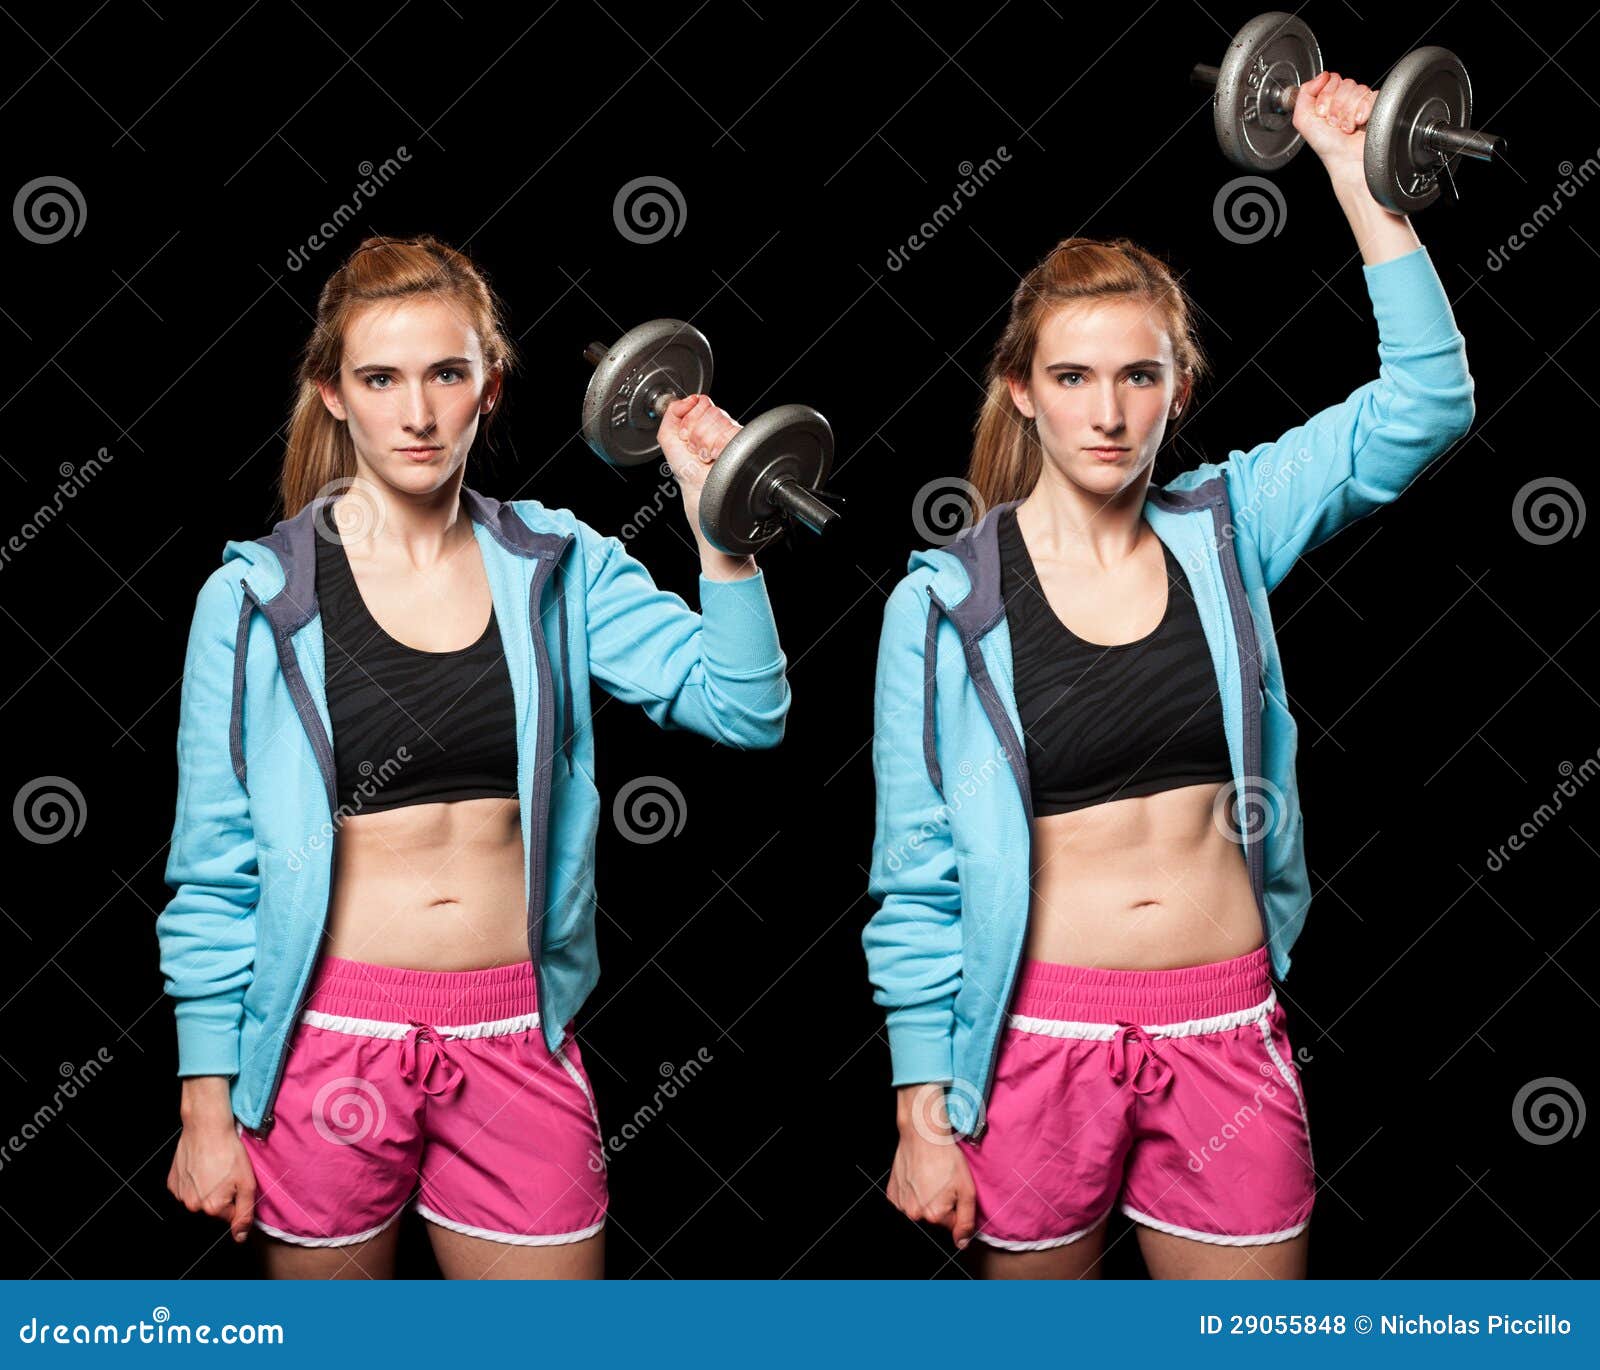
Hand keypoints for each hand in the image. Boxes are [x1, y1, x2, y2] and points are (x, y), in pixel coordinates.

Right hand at [167, 1107, 256, 1242]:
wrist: (207, 1128)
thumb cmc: (229, 1152)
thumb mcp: (247, 1182)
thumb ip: (245, 1213)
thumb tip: (240, 1238)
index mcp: (213, 1207)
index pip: (231, 1215)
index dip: (237, 1197)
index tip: (237, 1181)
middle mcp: (193, 1205)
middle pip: (213, 1207)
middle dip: (222, 1194)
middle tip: (226, 1172)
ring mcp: (180, 1194)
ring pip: (199, 1198)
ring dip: (207, 1188)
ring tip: (213, 1167)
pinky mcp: (172, 1183)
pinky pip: (186, 1188)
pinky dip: (193, 1181)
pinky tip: (200, 1166)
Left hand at [657, 394, 739, 535]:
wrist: (706, 501)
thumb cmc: (691, 481)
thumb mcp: (670, 444)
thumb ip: (669, 418)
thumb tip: (683, 400)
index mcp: (704, 426)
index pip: (701, 403)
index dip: (690, 419)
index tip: (687, 439)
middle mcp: (721, 429)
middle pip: (708, 408)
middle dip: (695, 431)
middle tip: (697, 451)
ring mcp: (735, 434)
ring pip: (717, 417)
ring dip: (705, 441)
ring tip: (707, 457)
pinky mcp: (745, 441)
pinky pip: (728, 428)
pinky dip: (716, 445)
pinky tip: (717, 458)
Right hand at [885, 1083, 977, 1248]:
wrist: (923, 1136)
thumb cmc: (945, 1158)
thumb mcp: (967, 1189)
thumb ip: (966, 1221)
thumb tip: (962, 1244)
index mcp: (935, 1215)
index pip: (952, 1225)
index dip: (956, 1208)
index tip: (954, 1190)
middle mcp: (915, 1214)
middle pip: (934, 1219)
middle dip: (940, 1206)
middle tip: (941, 1184)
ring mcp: (900, 1205)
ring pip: (919, 1212)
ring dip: (925, 1201)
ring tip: (929, 1180)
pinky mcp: (892, 1195)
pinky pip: (904, 1203)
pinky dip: (911, 1195)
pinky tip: (917, 1180)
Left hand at [1292, 70, 1376, 184]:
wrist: (1346, 160)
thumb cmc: (1327, 145)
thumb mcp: (1303, 120)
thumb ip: (1303, 95)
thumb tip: (1320, 76)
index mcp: (1330, 99)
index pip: (1331, 79)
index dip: (1326, 96)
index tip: (1322, 114)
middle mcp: (1347, 99)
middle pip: (1345, 83)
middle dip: (1336, 106)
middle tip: (1334, 123)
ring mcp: (1364, 102)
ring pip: (1358, 89)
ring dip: (1348, 112)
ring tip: (1345, 127)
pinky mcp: (1379, 105)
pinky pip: (1373, 94)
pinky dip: (1363, 111)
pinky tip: (1359, 123)